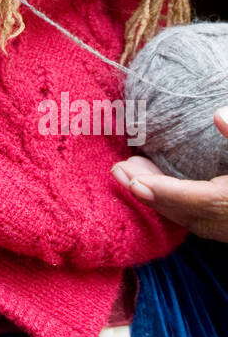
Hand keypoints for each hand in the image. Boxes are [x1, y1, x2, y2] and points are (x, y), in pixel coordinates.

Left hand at [111, 108, 227, 241]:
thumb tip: (219, 114)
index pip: (196, 199)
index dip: (162, 191)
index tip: (130, 178)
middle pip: (185, 212)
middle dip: (149, 192)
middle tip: (118, 170)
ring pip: (190, 219)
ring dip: (161, 199)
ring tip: (134, 173)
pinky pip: (200, 223)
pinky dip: (178, 206)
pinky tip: (165, 189)